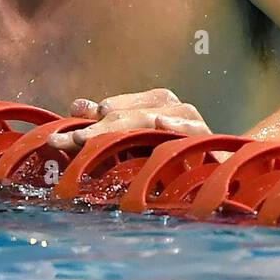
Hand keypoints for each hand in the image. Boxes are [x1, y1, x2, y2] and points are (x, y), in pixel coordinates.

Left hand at [47, 88, 209, 151]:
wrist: (222, 175)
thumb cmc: (171, 160)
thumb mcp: (133, 144)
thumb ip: (104, 126)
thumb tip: (76, 105)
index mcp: (151, 104)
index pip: (113, 108)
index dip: (85, 124)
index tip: (57, 139)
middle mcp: (170, 107)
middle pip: (127, 115)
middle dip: (95, 130)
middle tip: (67, 142)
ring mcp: (190, 121)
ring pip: (152, 116)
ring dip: (122, 127)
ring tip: (94, 135)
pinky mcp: (210, 139)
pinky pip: (194, 129)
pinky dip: (178, 125)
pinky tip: (160, 123)